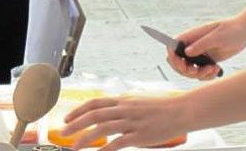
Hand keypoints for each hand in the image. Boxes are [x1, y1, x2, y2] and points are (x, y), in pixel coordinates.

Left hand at [60, 94, 188, 150]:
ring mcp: (132, 121)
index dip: (79, 110)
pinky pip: (118, 142)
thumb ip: (123, 105)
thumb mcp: (139, 100)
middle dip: (76, 124)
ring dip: (85, 138)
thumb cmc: (162, 106)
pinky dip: (105, 149)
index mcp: (123, 99)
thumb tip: (109, 109)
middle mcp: (125, 108)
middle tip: (63, 133)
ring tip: (74, 147)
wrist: (181, 110)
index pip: (95, 102)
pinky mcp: (140, 135)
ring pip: (103, 128)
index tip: (67, 118)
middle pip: (94, 114)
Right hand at [168, 19, 245, 79]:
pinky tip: (217, 70)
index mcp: (192, 36)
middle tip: (197, 71)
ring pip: (190, 71)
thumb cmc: (231, 30)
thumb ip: (202, 44)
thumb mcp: (217, 36)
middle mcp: (193, 46)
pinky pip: (201, 74)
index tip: (183, 64)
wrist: (244, 33)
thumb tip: (186, 52)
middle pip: (178, 62)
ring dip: (199, 74)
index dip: (173, 57)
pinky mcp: (208, 61)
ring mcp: (200, 54)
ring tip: (212, 69)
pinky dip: (207, 76)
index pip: (173, 46)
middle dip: (186, 70)